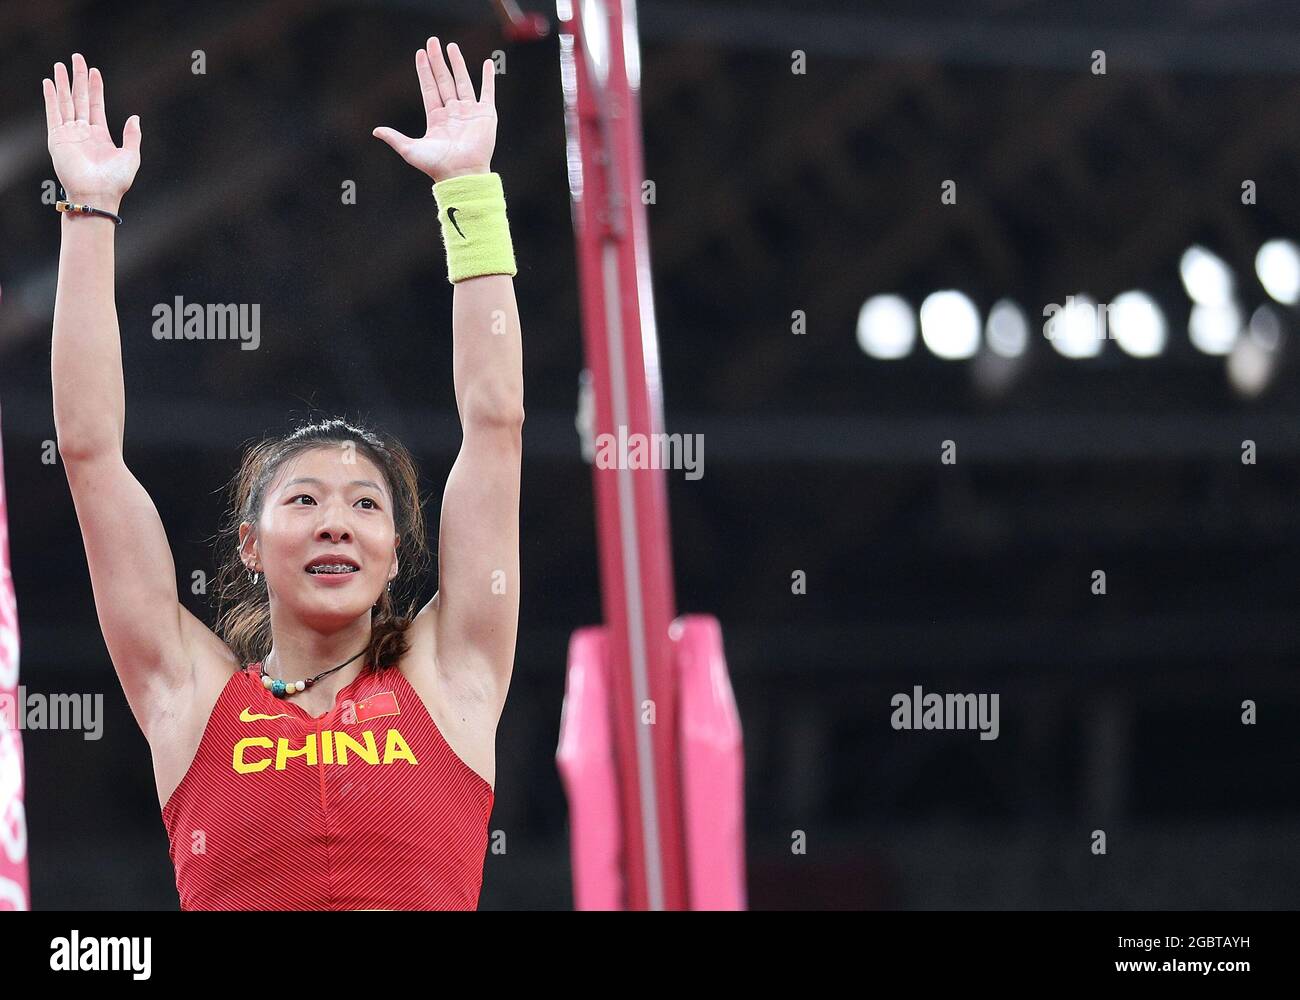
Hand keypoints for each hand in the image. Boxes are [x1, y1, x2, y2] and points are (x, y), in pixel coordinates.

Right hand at [42, 53, 139, 211]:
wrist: (97, 195)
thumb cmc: (116, 181)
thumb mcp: (131, 156)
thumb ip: (132, 135)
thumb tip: (135, 117)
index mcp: (100, 135)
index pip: (97, 105)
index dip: (96, 87)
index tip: (95, 71)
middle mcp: (83, 132)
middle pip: (80, 98)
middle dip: (78, 78)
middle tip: (77, 57)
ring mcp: (69, 134)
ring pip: (65, 101)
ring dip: (62, 83)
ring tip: (60, 65)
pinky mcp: (57, 138)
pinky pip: (53, 113)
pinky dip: (50, 97)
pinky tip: (48, 83)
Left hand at [373, 37, 496, 182]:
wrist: (461, 174)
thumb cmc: (437, 166)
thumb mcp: (410, 150)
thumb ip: (394, 138)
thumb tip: (375, 131)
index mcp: (436, 119)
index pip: (429, 88)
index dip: (424, 71)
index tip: (420, 53)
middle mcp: (453, 113)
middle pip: (444, 80)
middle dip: (438, 61)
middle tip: (433, 41)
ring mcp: (470, 113)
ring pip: (463, 82)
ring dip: (458, 64)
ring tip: (451, 47)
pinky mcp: (486, 115)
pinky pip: (488, 92)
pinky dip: (488, 79)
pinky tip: (488, 64)